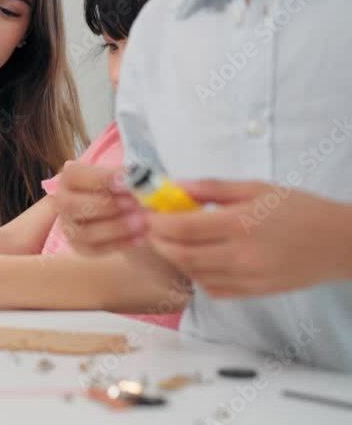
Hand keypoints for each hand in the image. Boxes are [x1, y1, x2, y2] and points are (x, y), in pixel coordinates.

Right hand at [53, 162, 146, 255]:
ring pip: (83, 232)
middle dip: (105, 205)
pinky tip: (141, 238)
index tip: (126, 181)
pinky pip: (95, 249)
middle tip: (134, 204)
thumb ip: (131, 178)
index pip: (76, 175)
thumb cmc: (125, 188)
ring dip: (115, 227)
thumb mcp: (128, 178)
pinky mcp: (79, 246)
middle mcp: (62, 201)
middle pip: (71, 205)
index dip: (100, 178)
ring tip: (142, 223)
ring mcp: (68, 226)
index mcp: (71, 177)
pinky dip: (120, 244)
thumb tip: (141, 179)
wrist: (130, 212)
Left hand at [146, 180, 351, 296]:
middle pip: (181, 255)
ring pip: (193, 274)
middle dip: (158, 243)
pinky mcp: (253, 293)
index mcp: (241, 224)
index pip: (183, 229)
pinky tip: (197, 260)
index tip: (148, 214)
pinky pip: (212, 289)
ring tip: (170, 242)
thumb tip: (176, 187)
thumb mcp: (255, 188)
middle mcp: (241, 255)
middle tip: (151, 230)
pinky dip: (196, 276)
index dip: (158, 223)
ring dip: (175, 259)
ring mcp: (247, 278)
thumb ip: (212, 188)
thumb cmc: (299, 209)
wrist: (339, 243)